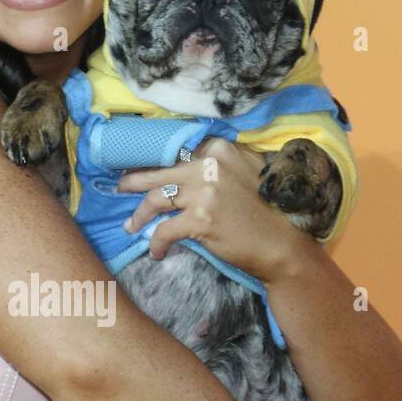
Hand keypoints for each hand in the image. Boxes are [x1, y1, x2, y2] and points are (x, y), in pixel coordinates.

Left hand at [116, 137, 305, 283]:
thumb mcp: (246, 172)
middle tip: (119, 189)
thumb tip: (183, 163)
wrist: (282, 243)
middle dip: (132, 181)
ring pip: (155, 199)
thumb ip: (219, 162)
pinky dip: (155, 243)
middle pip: (158, 172)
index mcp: (219, 149)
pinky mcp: (200, 220)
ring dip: (138, 215)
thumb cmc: (266, 211)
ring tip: (130, 225)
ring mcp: (204, 192)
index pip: (174, 151)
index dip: (152, 161)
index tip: (138, 169)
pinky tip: (156, 252)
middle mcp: (210, 165)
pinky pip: (163, 230)